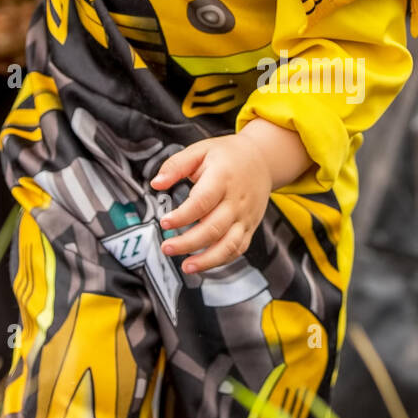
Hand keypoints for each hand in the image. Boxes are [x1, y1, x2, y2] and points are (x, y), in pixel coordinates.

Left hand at [150, 134, 272, 273]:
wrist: (262, 160)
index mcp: (222, 178)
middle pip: (213, 228)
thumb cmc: (227, 156)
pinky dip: (221, 260)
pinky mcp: (250, 227)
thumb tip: (156, 183)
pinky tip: (203, 263)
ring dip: (207, 260)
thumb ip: (176, 165)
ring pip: (229, 244)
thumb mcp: (200, 150)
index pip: (202, 202)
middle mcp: (236, 200)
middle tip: (166, 247)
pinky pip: (238, 249)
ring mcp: (245, 216)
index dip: (182, 216)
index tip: (165, 223)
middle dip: (188, 243)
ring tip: (185, 266)